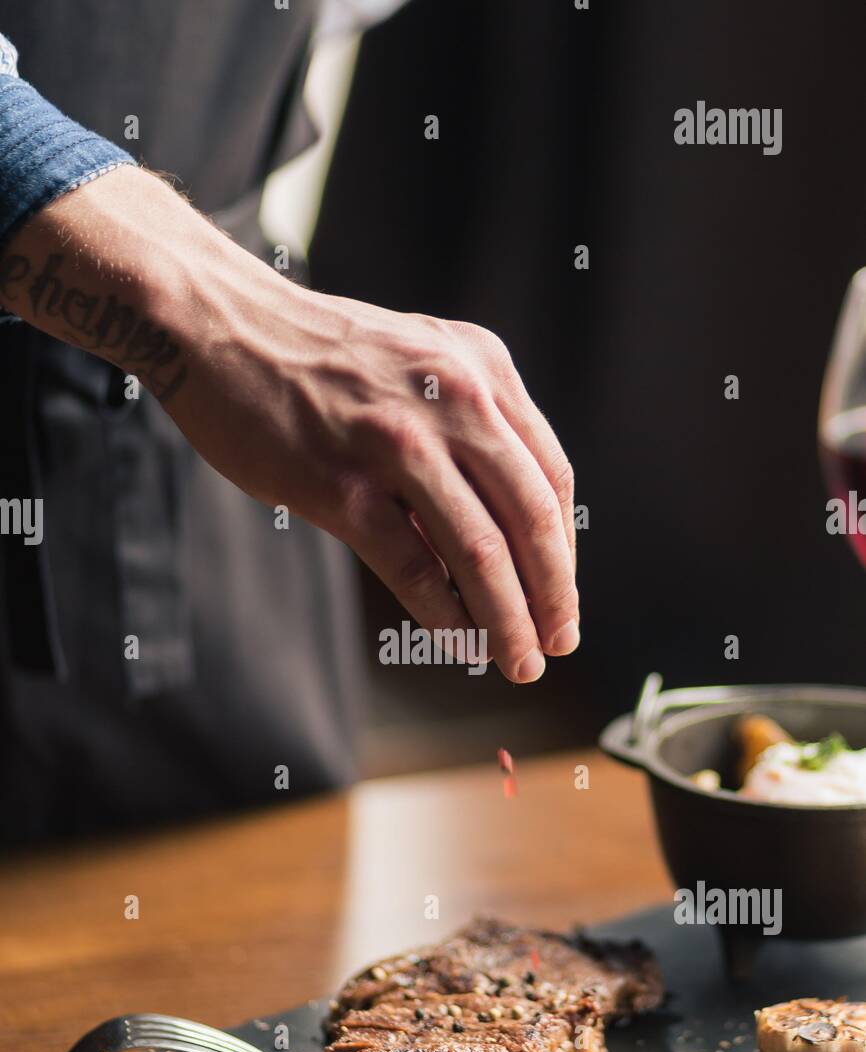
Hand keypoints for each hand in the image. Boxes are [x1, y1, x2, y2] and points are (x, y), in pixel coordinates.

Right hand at [1, 166, 578, 681]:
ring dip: (507, 619)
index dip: (563, 552)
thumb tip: (493, 530)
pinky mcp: (342, 483)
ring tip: (517, 660)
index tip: (561, 598)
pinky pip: (414, 565)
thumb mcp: (416, 362)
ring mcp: (399, 442)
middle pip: (530, 518)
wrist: (218, 322)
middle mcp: (455, 399)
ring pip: (481, 550)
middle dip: (552, 595)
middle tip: (557, 644)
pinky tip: (457, 641)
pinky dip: (444, 613)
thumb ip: (462, 429)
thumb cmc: (313, 353)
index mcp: (481, 369)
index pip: (549, 476)